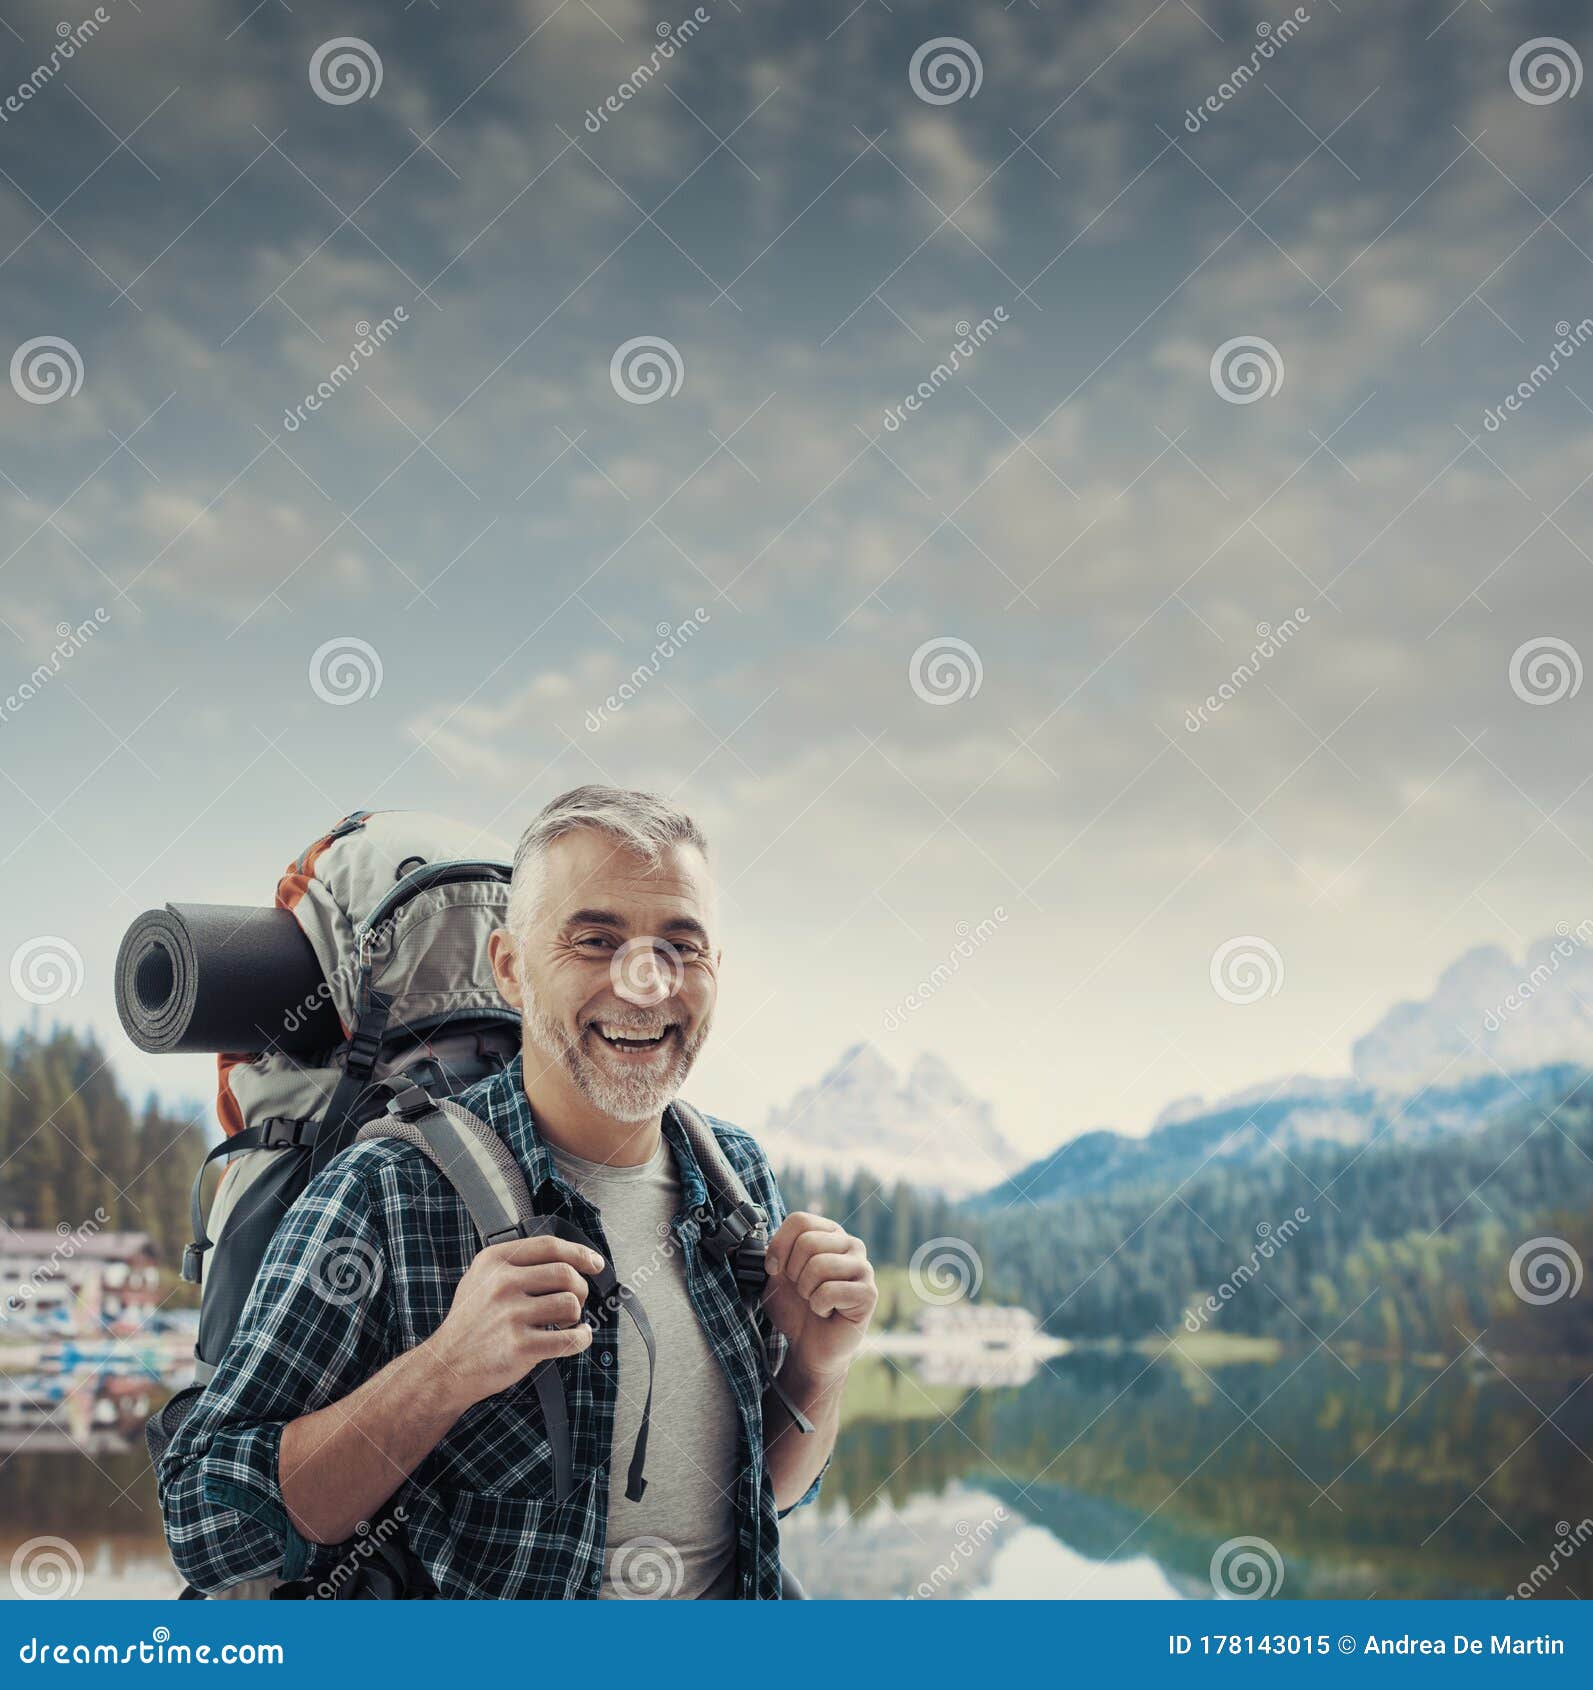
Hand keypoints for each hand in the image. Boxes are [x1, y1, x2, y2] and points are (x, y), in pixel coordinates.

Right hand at [422, 1235, 600, 1410]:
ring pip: (570, 1304)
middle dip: (581, 1287)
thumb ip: (515, 1263)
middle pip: (566, 1273)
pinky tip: (576, 1337)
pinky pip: (570, 1338)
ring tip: (566, 1322)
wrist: (446, 1366)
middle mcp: (503, 1284)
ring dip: (577, 1315)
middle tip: (577, 1299)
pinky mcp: (521, 1346)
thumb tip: (566, 1256)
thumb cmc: (469, 1323)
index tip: (594, 1262)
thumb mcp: (480, 1279)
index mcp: (494, 1261)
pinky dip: (582, 1338)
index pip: (549, 1245)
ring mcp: (511, 1315)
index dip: (579, 1252)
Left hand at [761, 1212, 876, 1384]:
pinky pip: (830, 1291)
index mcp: (829, 1233)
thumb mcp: (774, 1276)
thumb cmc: (794, 1307)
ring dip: (806, 1291)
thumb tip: (757, 1243)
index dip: (779, 1246)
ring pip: (819, 1265)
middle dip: (793, 1272)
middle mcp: (851, 1244)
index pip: (800, 1220)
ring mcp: (863, 1268)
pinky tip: (827, 1312)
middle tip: (800, 1289)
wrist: (808, 1345)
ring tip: (813, 1300)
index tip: (773, 1268)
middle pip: (808, 1241)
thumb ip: (770, 1253)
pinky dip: (819, 1306)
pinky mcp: (868, 1293)